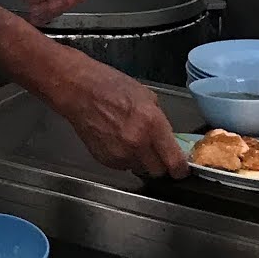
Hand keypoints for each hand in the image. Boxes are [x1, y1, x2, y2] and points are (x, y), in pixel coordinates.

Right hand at [45, 50, 188, 179]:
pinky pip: (122, 166)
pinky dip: (123, 158)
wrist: (77, 89)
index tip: (181, 169)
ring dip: (140, 160)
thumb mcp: (145, 95)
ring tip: (131, 141)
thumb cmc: (110, 86)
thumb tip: (167, 139)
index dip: (181, 169)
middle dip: (160, 164)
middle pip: (158, 172)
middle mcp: (138, 142)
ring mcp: (120, 153)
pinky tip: (116, 140)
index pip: (174, 162)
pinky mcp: (105, 159)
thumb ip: (159, 121)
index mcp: (152, 124)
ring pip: (140, 169)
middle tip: (156, 153)